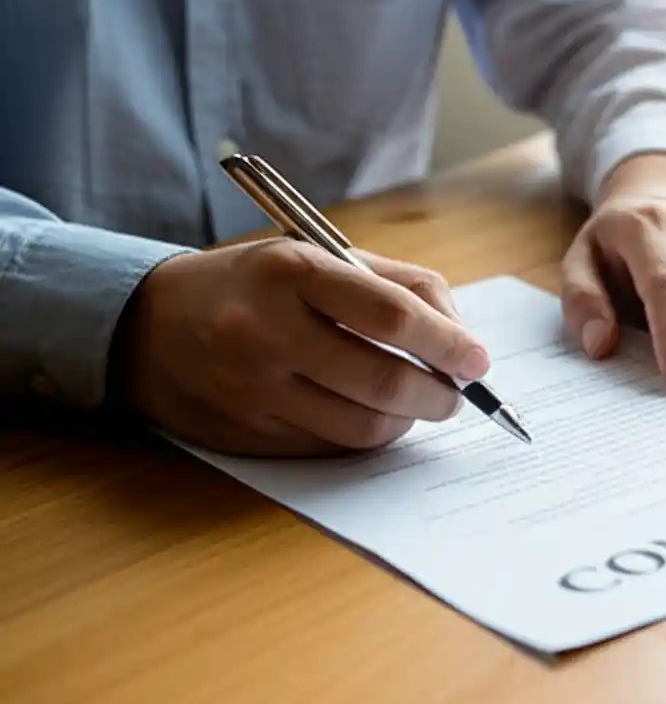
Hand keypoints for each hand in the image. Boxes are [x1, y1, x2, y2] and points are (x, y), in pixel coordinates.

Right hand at [111, 238, 489, 455]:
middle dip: (439, 393)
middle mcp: (266, 331)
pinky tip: (375, 416)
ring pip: (363, 425)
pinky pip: (331, 446)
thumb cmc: (257, 285)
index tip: (478, 360)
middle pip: (384, 378)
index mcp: (291, 272)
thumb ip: (396, 285)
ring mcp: (253, 388)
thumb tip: (460, 334)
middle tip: (457, 393)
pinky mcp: (248, 433)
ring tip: (420, 403)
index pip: (392, 314)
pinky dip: (368, 435)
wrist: (149, 326)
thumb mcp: (318, 257)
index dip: (448, 342)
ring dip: (409, 420)